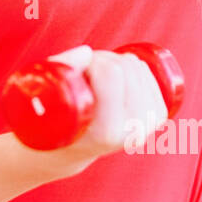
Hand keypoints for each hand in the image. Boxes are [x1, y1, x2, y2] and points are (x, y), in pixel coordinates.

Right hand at [48, 46, 168, 173]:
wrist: (68, 150)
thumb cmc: (50, 120)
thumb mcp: (45, 96)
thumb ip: (61, 69)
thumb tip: (88, 51)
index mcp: (106, 133)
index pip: (110, 73)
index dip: (91, 60)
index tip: (75, 69)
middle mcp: (131, 131)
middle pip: (125, 66)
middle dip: (101, 59)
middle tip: (82, 72)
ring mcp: (148, 125)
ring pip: (136, 66)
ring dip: (113, 61)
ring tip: (93, 79)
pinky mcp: (156, 116)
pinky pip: (147, 72)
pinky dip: (128, 66)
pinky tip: (113, 80)